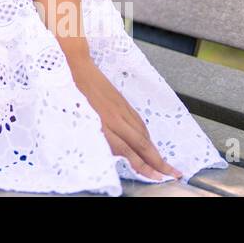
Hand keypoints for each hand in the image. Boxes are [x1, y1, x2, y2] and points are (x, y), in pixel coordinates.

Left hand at [65, 53, 182, 181]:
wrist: (76, 66)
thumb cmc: (70, 93)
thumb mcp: (77, 119)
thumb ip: (97, 138)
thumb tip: (114, 153)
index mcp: (101, 124)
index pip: (127, 150)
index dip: (142, 165)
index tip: (155, 177)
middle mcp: (115, 117)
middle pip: (141, 144)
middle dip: (158, 161)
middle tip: (173, 173)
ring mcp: (121, 109)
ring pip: (142, 133)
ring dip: (154, 150)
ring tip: (164, 163)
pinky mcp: (122, 102)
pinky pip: (138, 122)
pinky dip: (146, 135)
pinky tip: (149, 142)